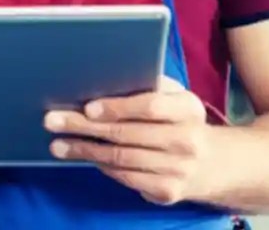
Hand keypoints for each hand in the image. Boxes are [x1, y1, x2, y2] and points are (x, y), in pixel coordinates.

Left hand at [43, 76, 213, 205]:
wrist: (215, 163)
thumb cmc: (180, 120)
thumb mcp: (174, 97)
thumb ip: (147, 86)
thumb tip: (101, 76)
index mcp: (189, 109)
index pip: (150, 107)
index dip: (117, 107)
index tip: (88, 107)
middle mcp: (187, 140)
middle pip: (127, 134)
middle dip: (84, 127)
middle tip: (53, 121)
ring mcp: (179, 170)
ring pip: (121, 159)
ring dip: (84, 150)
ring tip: (58, 143)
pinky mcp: (168, 192)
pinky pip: (126, 178)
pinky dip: (102, 166)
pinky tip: (85, 157)